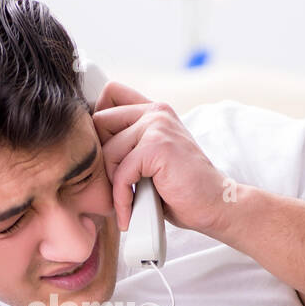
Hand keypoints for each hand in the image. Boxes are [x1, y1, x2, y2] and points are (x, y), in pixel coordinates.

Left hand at [91, 80, 231, 238]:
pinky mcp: (157, 148)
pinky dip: (122, 199)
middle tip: (115, 184)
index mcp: (155, 110)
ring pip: (107, 152)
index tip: (103, 151)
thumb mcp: (152, 158)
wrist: (214, 205)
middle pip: (100, 122)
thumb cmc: (181, 188)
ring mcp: (157, 127)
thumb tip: (90, 145)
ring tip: (126, 203)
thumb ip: (130, 143)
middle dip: (101, 157)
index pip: (110, 93)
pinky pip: (121, 174)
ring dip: (112, 185)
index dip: (98, 120)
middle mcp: (156, 112)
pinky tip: (129, 212)